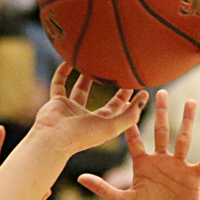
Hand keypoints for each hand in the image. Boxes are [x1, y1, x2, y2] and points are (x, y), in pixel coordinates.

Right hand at [30, 65, 148, 156]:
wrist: (54, 138)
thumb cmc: (83, 135)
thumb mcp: (112, 126)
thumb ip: (130, 114)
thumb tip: (145, 97)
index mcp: (102, 125)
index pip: (118, 109)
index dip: (127, 97)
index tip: (135, 83)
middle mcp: (87, 118)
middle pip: (102, 99)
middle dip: (110, 86)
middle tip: (117, 69)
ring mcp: (71, 109)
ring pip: (80, 89)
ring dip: (86, 77)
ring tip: (93, 61)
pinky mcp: (57, 102)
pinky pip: (59, 84)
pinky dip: (62, 72)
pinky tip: (69, 60)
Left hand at [80, 92, 199, 199]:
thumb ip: (103, 188)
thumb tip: (79, 177)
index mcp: (142, 164)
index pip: (135, 138)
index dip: (131, 121)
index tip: (129, 101)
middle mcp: (160, 161)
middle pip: (161, 131)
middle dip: (161, 112)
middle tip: (162, 91)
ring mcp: (178, 167)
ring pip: (183, 139)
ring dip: (187, 122)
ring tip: (191, 102)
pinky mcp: (193, 177)